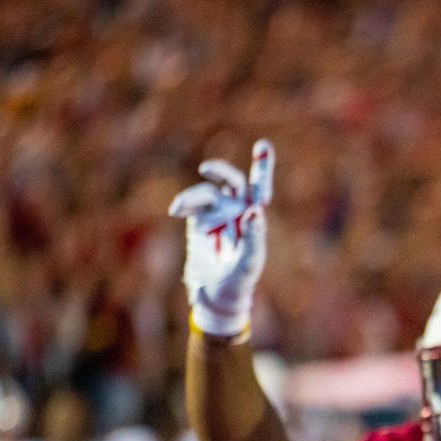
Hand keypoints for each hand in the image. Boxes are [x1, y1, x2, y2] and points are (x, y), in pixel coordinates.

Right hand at [168, 140, 274, 336]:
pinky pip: (190, 205)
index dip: (261, 167)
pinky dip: (184, 204)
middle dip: (221, 170)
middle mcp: (236, 212)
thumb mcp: (250, 262)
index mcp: (254, 219)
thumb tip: (255, 210)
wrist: (215, 296)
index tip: (263, 145)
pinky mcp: (196, 221)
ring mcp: (216, 215)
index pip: (260, 189)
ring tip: (179, 208)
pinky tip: (177, 211)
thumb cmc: (239, 281)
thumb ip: (255, 237)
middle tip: (206, 169)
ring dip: (193, 198)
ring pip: (206, 193)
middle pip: (232, 182)